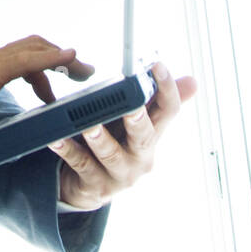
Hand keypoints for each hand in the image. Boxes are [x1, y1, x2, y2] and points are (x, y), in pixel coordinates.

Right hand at [0, 35, 94, 131]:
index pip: (23, 58)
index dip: (45, 65)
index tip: (59, 79)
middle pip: (35, 47)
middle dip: (61, 58)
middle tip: (82, 71)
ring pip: (36, 48)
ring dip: (63, 58)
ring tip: (83, 68)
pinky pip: (30, 58)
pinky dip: (53, 56)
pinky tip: (69, 57)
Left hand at [49, 61, 196, 208]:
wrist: (91, 186)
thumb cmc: (116, 143)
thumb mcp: (137, 123)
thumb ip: (158, 102)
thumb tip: (193, 82)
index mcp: (153, 135)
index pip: (168, 111)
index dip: (166, 88)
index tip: (157, 64)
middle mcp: (141, 157)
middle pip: (144, 136)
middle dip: (137, 119)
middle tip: (130, 104)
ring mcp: (119, 175)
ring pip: (110, 154)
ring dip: (99, 137)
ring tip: (87, 123)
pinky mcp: (95, 186)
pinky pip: (81, 166)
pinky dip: (68, 151)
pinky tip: (57, 138)